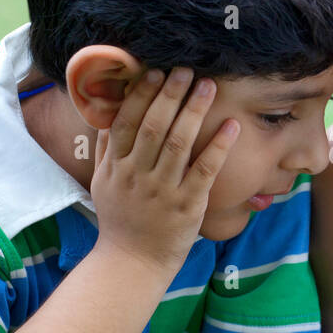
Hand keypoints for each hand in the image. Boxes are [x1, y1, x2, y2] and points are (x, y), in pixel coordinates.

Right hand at [91, 67, 238, 273]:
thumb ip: (105, 148)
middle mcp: (137, 175)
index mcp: (116, 166)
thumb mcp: (102, 183)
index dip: (141, 95)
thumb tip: (107, 113)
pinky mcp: (188, 205)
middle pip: (154, 126)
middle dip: (170, 94)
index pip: (127, 121)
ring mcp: (163, 190)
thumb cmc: (120, 219)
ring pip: (179, 143)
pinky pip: (205, 170)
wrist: (132, 262)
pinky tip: (231, 126)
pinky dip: (218, 146)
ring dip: (195, 111)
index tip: (154, 71)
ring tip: (209, 86)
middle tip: (186, 70)